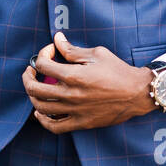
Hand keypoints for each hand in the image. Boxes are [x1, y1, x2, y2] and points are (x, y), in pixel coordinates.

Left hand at [21, 31, 156, 133]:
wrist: (137, 93)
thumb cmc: (118, 70)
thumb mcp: (96, 54)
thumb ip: (72, 49)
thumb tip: (56, 39)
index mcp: (74, 75)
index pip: (42, 64)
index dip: (41, 55)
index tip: (50, 51)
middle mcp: (71, 94)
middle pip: (34, 88)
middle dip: (28, 76)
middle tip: (30, 70)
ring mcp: (75, 111)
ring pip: (40, 107)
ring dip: (32, 96)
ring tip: (34, 87)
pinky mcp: (81, 123)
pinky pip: (55, 127)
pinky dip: (43, 120)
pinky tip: (40, 112)